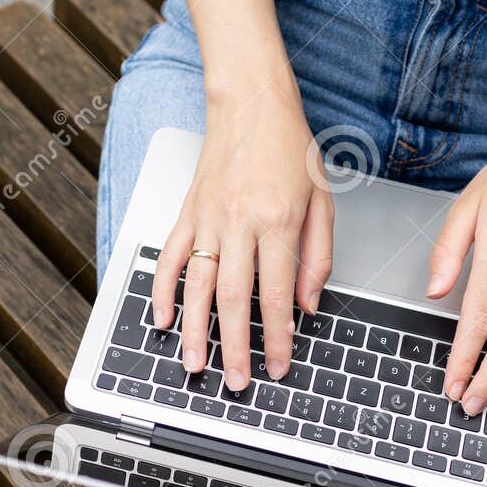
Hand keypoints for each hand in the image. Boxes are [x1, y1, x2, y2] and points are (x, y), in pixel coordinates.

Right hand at [151, 80, 333, 391]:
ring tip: (196, 365)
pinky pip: (170, 258)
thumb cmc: (289, 148)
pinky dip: (163, 291)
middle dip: (235, 348)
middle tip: (237, 382)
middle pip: (233, 299)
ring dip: (195, 331)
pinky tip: (163, 320)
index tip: (279, 366)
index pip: (276, 294)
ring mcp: (207, 219)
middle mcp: (239, 223)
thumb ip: (317, 255)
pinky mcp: (187, 213)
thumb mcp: (322, 200)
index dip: (278, 337)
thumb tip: (307, 304)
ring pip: (197, 285)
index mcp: (278, 222)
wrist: (250, 103)